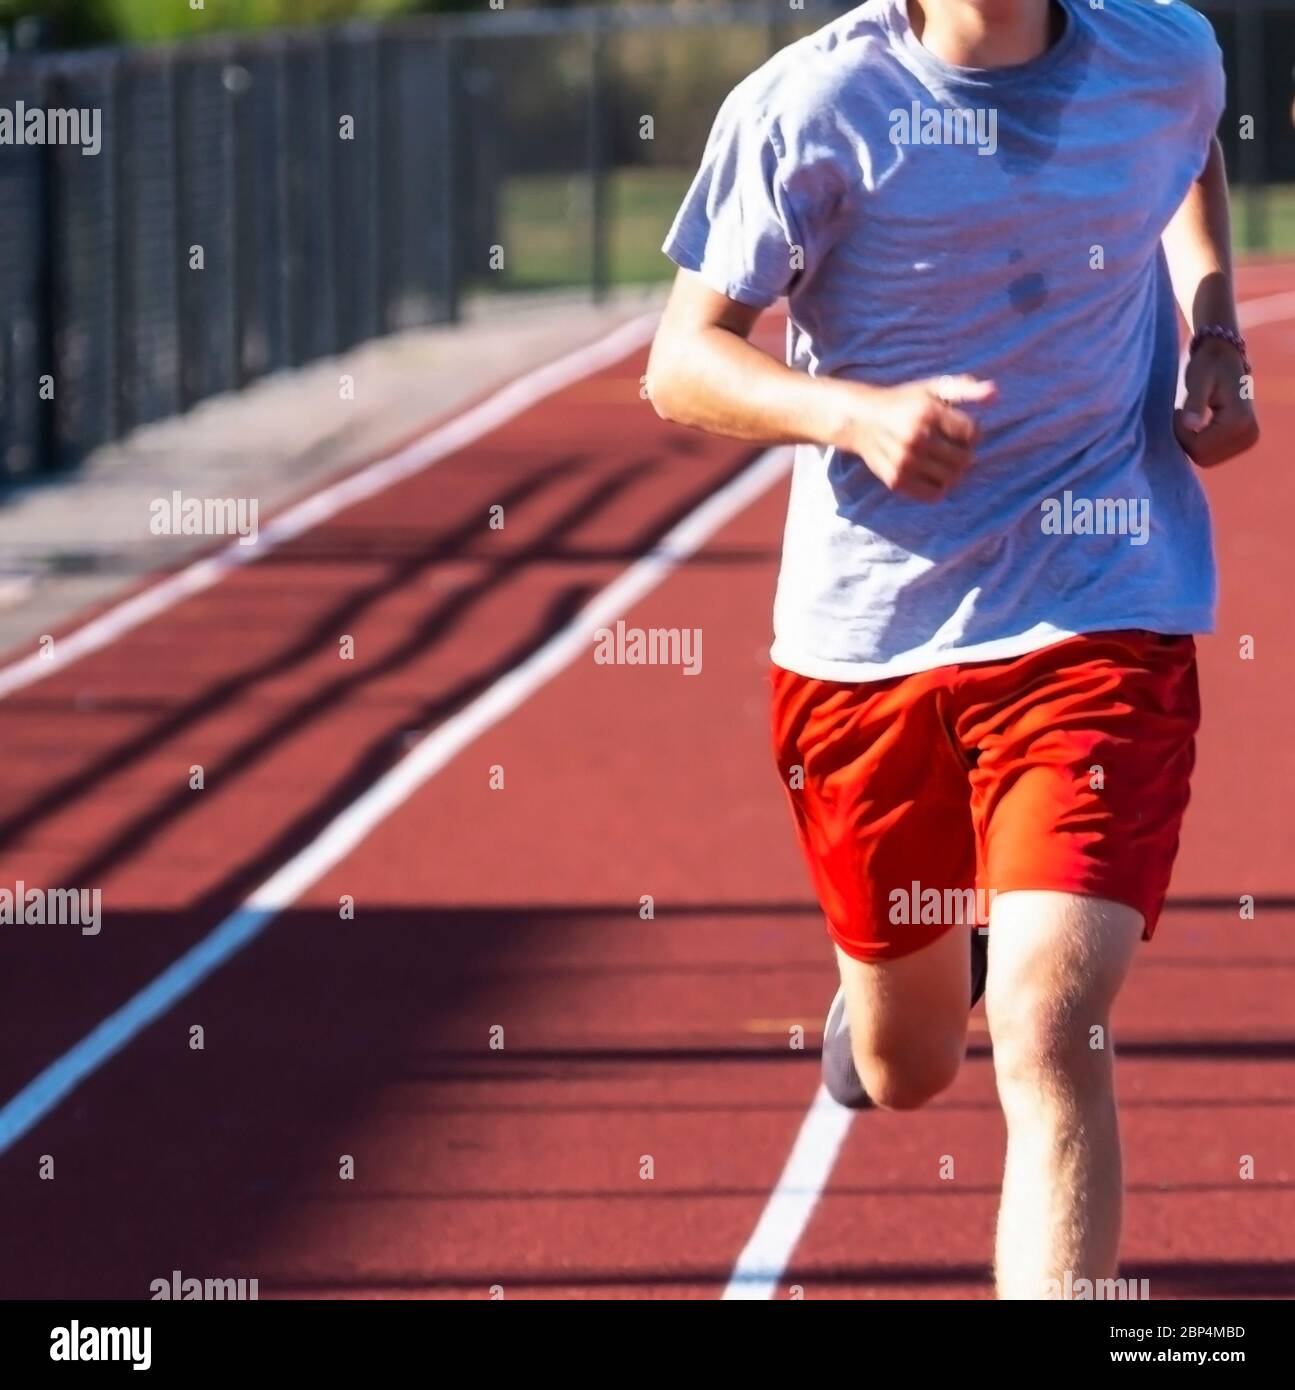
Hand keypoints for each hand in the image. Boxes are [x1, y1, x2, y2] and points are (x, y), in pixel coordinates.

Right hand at [831, 375, 997, 501]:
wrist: (862, 420)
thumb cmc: (905, 402)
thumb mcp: (933, 388)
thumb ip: (965, 389)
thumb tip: (995, 394)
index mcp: (927, 413)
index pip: (973, 434)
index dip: (972, 433)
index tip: (960, 430)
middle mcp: (915, 438)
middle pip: (965, 459)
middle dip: (965, 454)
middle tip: (953, 448)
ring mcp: (905, 462)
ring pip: (951, 479)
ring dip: (954, 472)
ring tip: (944, 461)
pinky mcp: (896, 480)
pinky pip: (933, 495)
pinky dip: (939, 488)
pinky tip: (931, 474)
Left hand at [1174, 337, 1258, 466]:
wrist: (1224, 358)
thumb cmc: (1207, 365)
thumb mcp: (1197, 380)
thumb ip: (1194, 403)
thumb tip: (1191, 426)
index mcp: (1240, 421)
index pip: (1198, 448)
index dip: (1181, 433)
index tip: (1180, 410)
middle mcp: (1249, 435)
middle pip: (1202, 457)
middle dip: (1187, 439)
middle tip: (1186, 413)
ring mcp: (1248, 440)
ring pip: (1205, 458)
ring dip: (1192, 441)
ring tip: (1194, 416)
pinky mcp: (1243, 442)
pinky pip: (1211, 454)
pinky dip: (1200, 443)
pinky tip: (1200, 423)